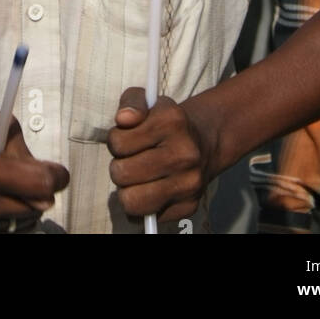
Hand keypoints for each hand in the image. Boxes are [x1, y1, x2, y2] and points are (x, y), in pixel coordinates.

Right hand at [0, 98, 68, 232]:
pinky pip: (10, 225)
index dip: (56, 177)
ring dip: (28, 201)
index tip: (58, 170)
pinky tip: (1, 191)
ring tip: (11, 178)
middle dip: (41, 188)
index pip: (38, 186)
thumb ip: (25, 152)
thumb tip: (48, 179)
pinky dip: (13, 210)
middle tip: (31, 169)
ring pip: (25, 218)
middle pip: (35, 206)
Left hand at [107, 87, 217, 225]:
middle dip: (119, 167)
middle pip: (122, 174)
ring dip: (127, 190)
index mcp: (172, 121)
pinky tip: (151, 189)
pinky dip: (142, 207)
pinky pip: (147, 217)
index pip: (118, 142)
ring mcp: (189, 184)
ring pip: (132, 201)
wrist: (203, 142)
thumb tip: (123, 119)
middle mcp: (184, 154)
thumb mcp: (148, 101)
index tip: (127, 139)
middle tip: (130, 160)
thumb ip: (131, 102)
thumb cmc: (166, 122)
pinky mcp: (189, 207)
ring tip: (137, 177)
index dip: (116, 141)